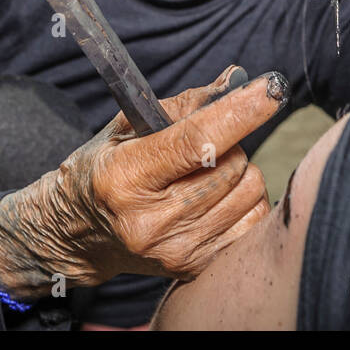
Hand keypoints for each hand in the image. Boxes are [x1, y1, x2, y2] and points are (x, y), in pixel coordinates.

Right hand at [0, 65, 283, 297]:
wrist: (77, 235)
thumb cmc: (106, 169)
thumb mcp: (127, 127)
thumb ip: (183, 104)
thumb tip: (237, 82)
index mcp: (124, 177)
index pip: (198, 140)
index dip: (241, 111)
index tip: (272, 90)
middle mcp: (149, 221)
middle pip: (232, 164)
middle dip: (230, 142)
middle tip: (204, 144)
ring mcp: (175, 249)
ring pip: (250, 190)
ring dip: (238, 171)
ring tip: (204, 172)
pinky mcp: (195, 267)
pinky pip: (254, 221)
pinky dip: (245, 200)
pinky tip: (216, 197)